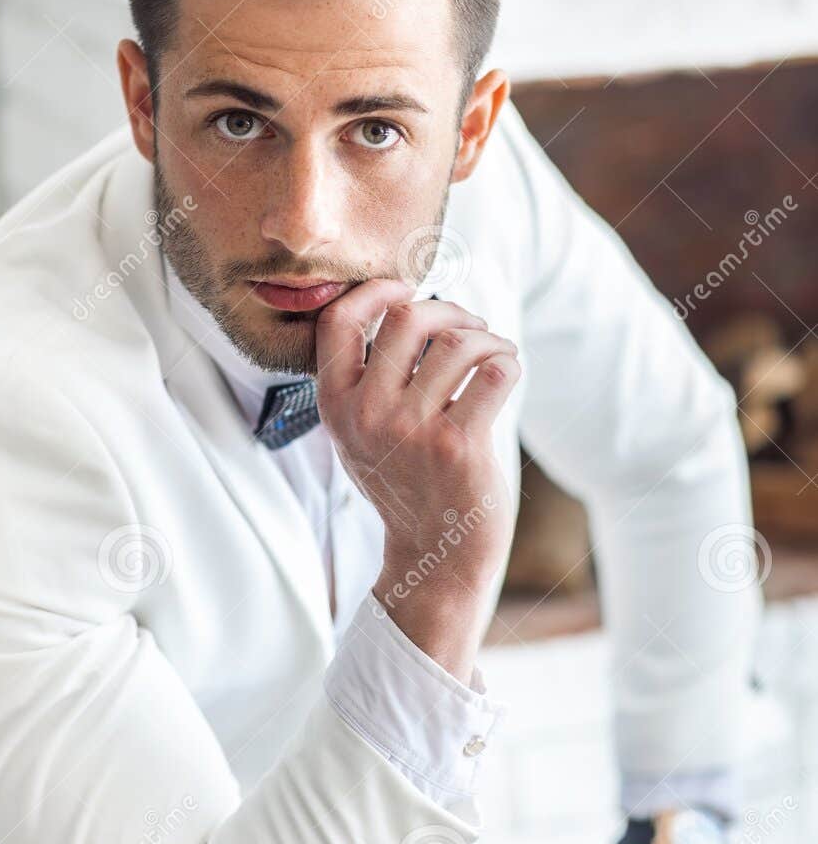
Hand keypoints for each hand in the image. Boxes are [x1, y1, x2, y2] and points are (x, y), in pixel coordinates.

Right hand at [315, 278, 520, 677]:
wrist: (435, 554)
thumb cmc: (406, 482)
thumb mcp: (360, 433)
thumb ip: (367, 377)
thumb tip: (403, 302)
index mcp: (336, 406)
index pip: (338, 321)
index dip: (375, 290)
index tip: (406, 289)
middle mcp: (366, 415)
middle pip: (406, 317)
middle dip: (450, 309)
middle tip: (469, 327)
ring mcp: (410, 430)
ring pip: (457, 341)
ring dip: (487, 338)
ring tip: (495, 354)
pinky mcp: (457, 445)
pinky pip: (493, 371)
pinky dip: (508, 362)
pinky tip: (506, 374)